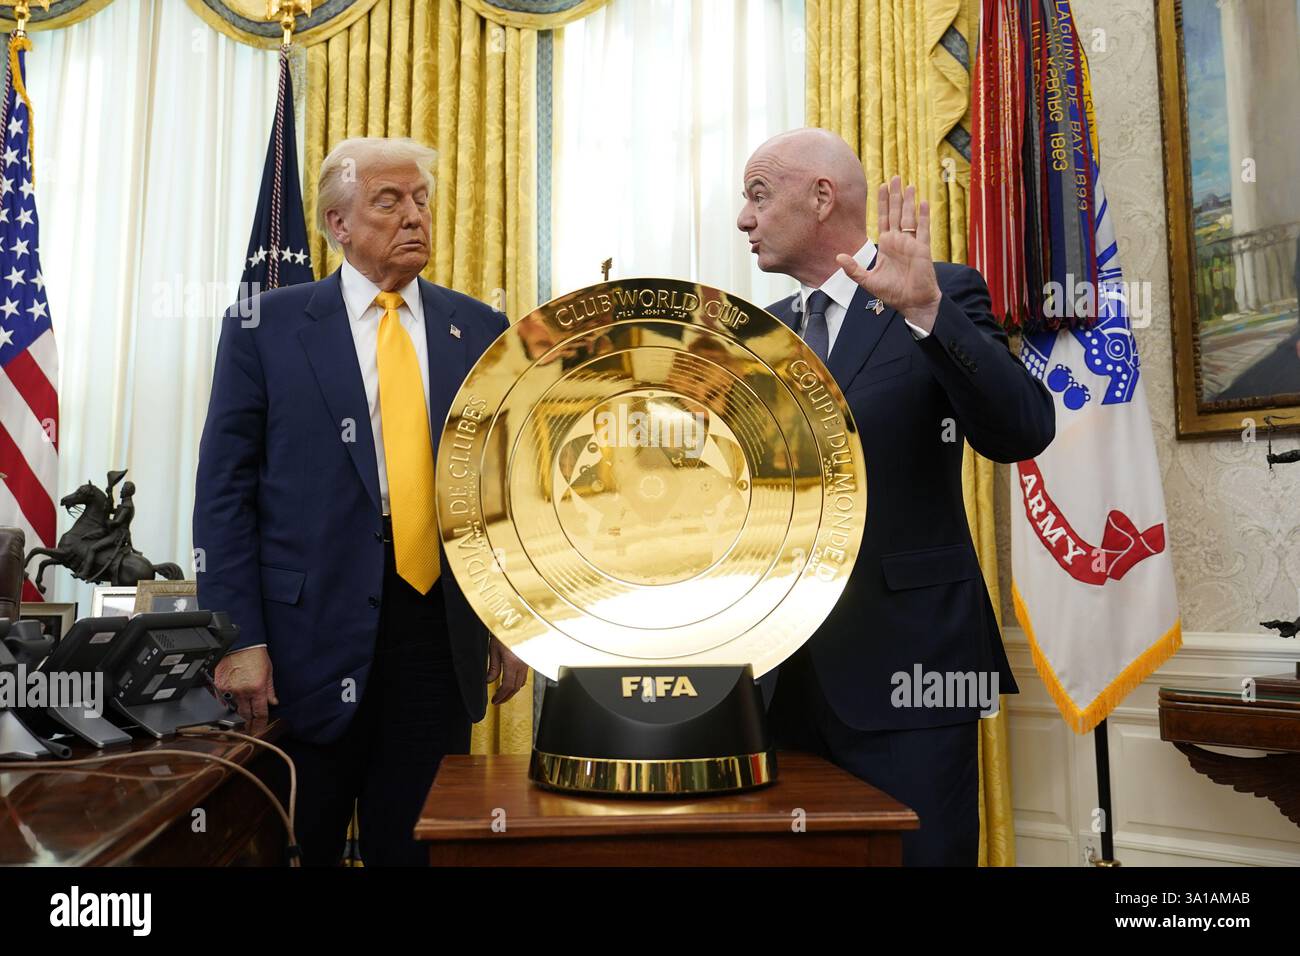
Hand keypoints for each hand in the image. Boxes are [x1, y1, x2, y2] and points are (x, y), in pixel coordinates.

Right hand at [214, 645, 276, 723]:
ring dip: (238, 710)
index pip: (259, 713)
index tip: (259, 729)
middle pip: (245, 714)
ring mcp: (229, 689)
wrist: (241, 643)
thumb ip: (270, 690)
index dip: (260, 723)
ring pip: (233, 707)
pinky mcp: (219, 685)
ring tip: (242, 711)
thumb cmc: (255, 654)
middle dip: (248, 721)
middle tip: (250, 725)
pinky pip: (222, 699)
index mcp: (257, 689)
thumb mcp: (268, 672)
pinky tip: (231, 700)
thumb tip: (273, 702)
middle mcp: (243, 691)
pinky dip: (227, 701)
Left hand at [486, 635, 527, 704]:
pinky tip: (511, 681)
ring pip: (522, 682)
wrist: (517, 620)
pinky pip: (524, 675)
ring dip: (512, 690)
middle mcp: (523, 665)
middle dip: (506, 696)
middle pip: (516, 688)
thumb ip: (493, 667)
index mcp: (513, 664)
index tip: (494, 700)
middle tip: (498, 701)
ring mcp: (527, 662)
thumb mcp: (494, 649)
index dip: (500, 696)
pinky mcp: (529, 659)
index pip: (507, 686)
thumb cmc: (505, 631)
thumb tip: (489, 680)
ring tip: (504, 693)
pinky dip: (518, 682)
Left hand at [836, 176, 942, 331]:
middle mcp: (899, 241)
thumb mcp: (868, 281)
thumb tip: (838, 257)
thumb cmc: (893, 293)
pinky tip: (923, 203)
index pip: (884, 218)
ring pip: (910, 217)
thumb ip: (854, 269)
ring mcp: (911, 243)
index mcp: (886, 245)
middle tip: (895, 177)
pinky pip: (923, 229)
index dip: (883, 203)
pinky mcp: (922, 249)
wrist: (912, 303)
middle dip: (895, 195)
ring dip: (909, 201)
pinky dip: (923, 216)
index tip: (882, 186)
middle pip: (897, 213)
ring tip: (908, 185)